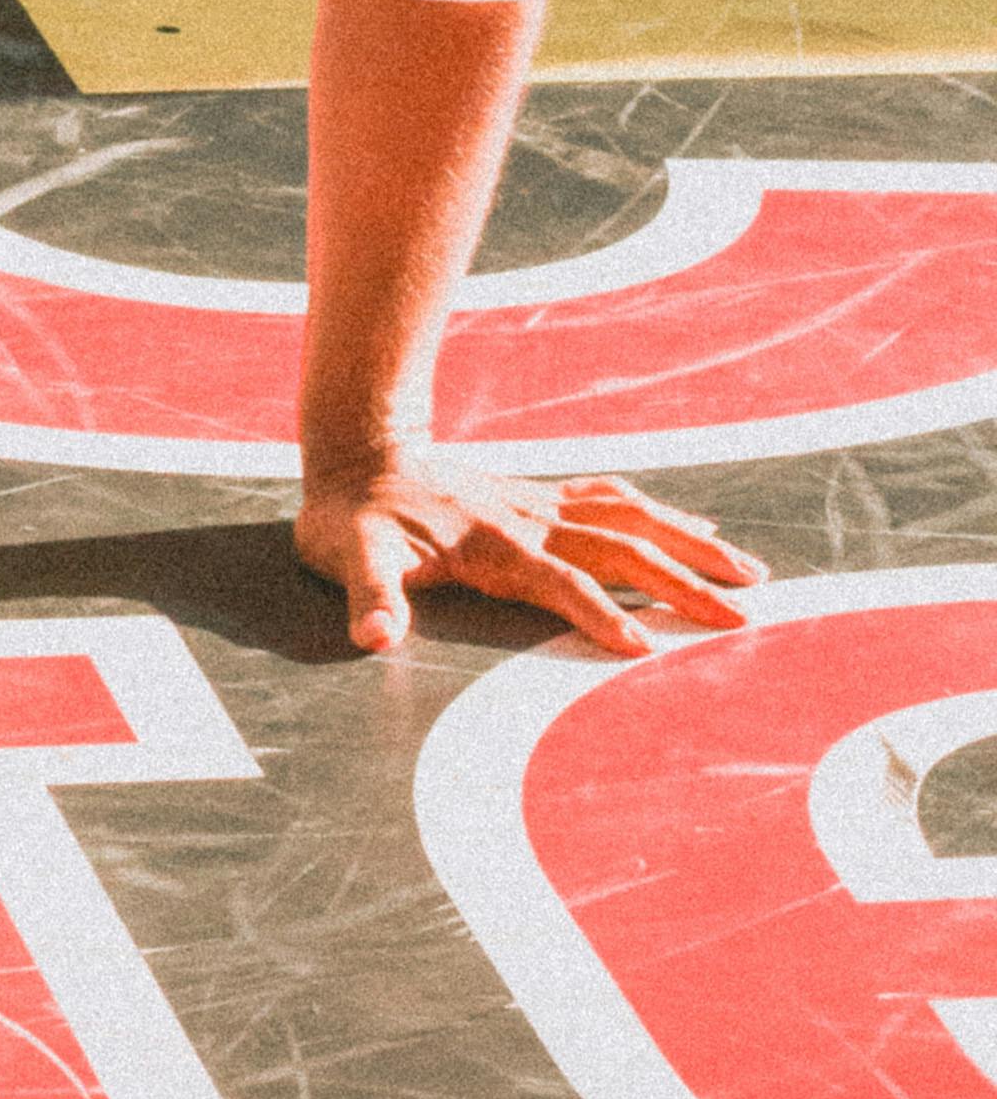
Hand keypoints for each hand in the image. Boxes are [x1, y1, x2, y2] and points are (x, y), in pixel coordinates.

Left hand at [296, 460, 763, 658]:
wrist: (357, 448)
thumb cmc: (350, 516)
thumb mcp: (347, 558)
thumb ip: (369, 597)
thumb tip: (373, 638)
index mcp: (494, 546)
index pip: (560, 584)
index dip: (599, 615)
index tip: (644, 649)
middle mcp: (530, 521)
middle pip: (622, 550)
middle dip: (683, 583)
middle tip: (743, 616)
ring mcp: (540, 504)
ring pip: (633, 519)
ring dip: (693, 544)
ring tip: (752, 571)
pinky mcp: (540, 496)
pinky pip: (613, 500)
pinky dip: (660, 512)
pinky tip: (695, 525)